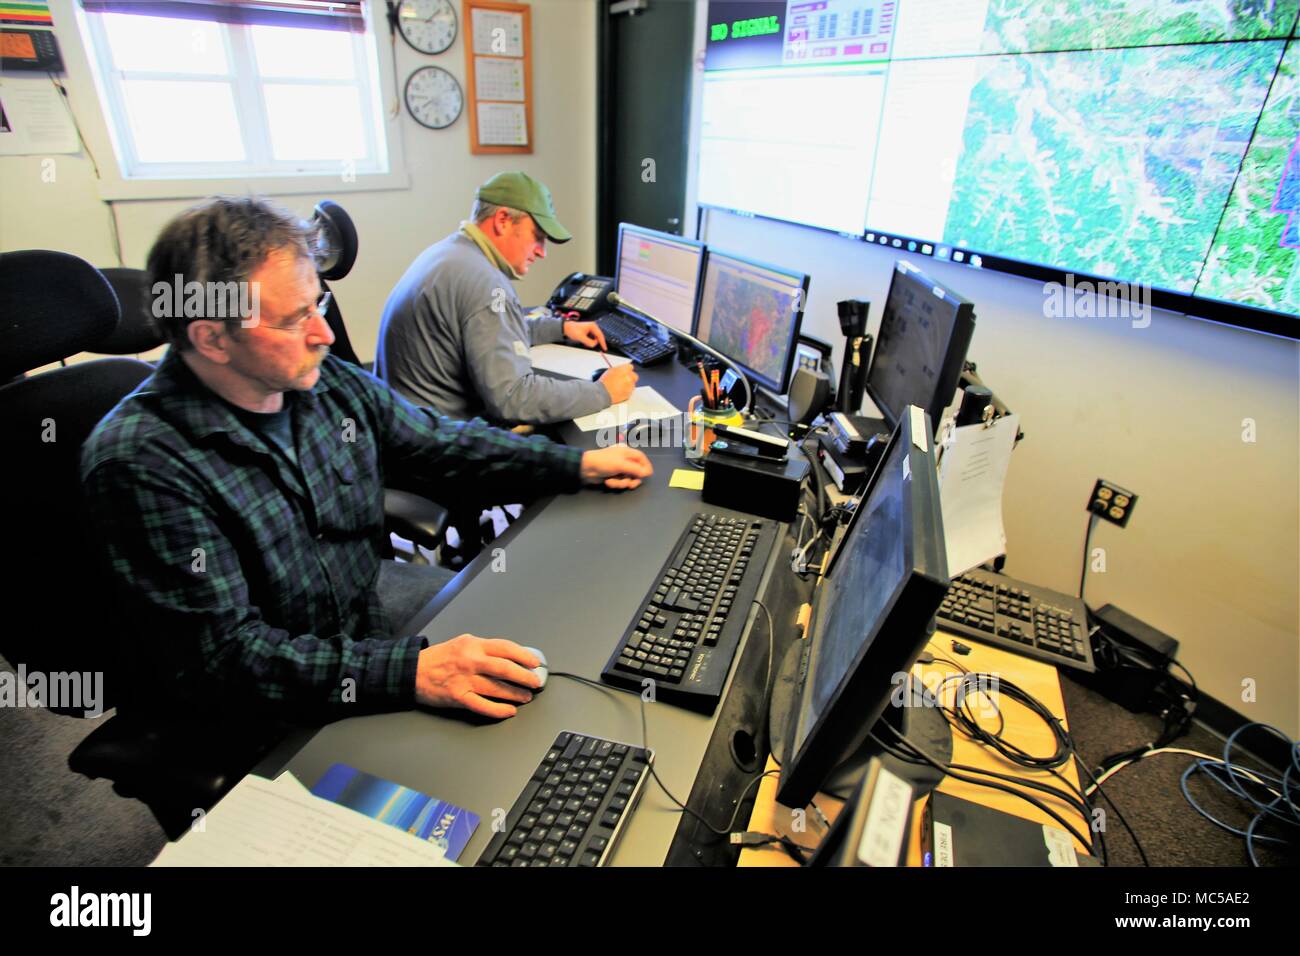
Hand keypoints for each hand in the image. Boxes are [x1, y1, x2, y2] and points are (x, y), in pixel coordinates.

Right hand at [414, 635, 541, 718]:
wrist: (413, 671)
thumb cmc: (439, 658)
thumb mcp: (462, 643)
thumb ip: (483, 649)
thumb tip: (509, 657)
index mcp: (473, 644)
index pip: (505, 648)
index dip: (524, 656)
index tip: (535, 663)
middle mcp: (471, 661)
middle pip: (505, 669)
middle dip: (524, 677)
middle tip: (535, 682)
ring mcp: (465, 680)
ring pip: (497, 688)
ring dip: (515, 694)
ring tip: (526, 697)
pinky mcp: (459, 697)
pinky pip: (483, 705)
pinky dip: (499, 710)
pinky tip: (509, 711)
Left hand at [563, 320, 607, 350]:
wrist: (567, 328)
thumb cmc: (572, 330)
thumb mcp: (581, 337)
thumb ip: (589, 342)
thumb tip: (594, 344)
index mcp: (592, 326)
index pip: (600, 335)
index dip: (602, 342)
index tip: (604, 348)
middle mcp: (593, 326)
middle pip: (599, 336)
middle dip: (598, 342)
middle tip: (599, 348)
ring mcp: (591, 328)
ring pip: (596, 337)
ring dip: (593, 342)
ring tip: (587, 344)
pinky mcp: (589, 331)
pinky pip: (593, 337)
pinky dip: (591, 341)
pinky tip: (586, 342)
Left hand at [581, 446, 652, 489]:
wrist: (586, 468)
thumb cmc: (604, 462)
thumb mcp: (621, 465)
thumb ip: (636, 469)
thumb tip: (648, 473)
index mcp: (627, 453)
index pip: (642, 458)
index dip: (646, 466)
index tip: (648, 475)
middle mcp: (625, 460)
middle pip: (637, 471)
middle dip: (633, 479)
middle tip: (630, 485)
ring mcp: (619, 469)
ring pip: (628, 479)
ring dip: (622, 483)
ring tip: (613, 482)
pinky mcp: (614, 476)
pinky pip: (620, 482)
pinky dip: (615, 483)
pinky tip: (608, 482)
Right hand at [598, 363, 637, 403]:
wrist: (603, 393)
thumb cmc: (604, 383)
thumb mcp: (610, 371)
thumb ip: (619, 369)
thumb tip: (621, 370)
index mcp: (625, 369)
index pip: (630, 367)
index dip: (627, 370)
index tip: (625, 371)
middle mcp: (629, 377)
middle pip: (634, 376)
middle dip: (630, 377)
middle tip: (624, 379)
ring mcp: (630, 386)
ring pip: (632, 384)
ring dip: (628, 385)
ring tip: (619, 387)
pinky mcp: (629, 394)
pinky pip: (630, 392)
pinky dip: (626, 391)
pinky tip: (619, 391)